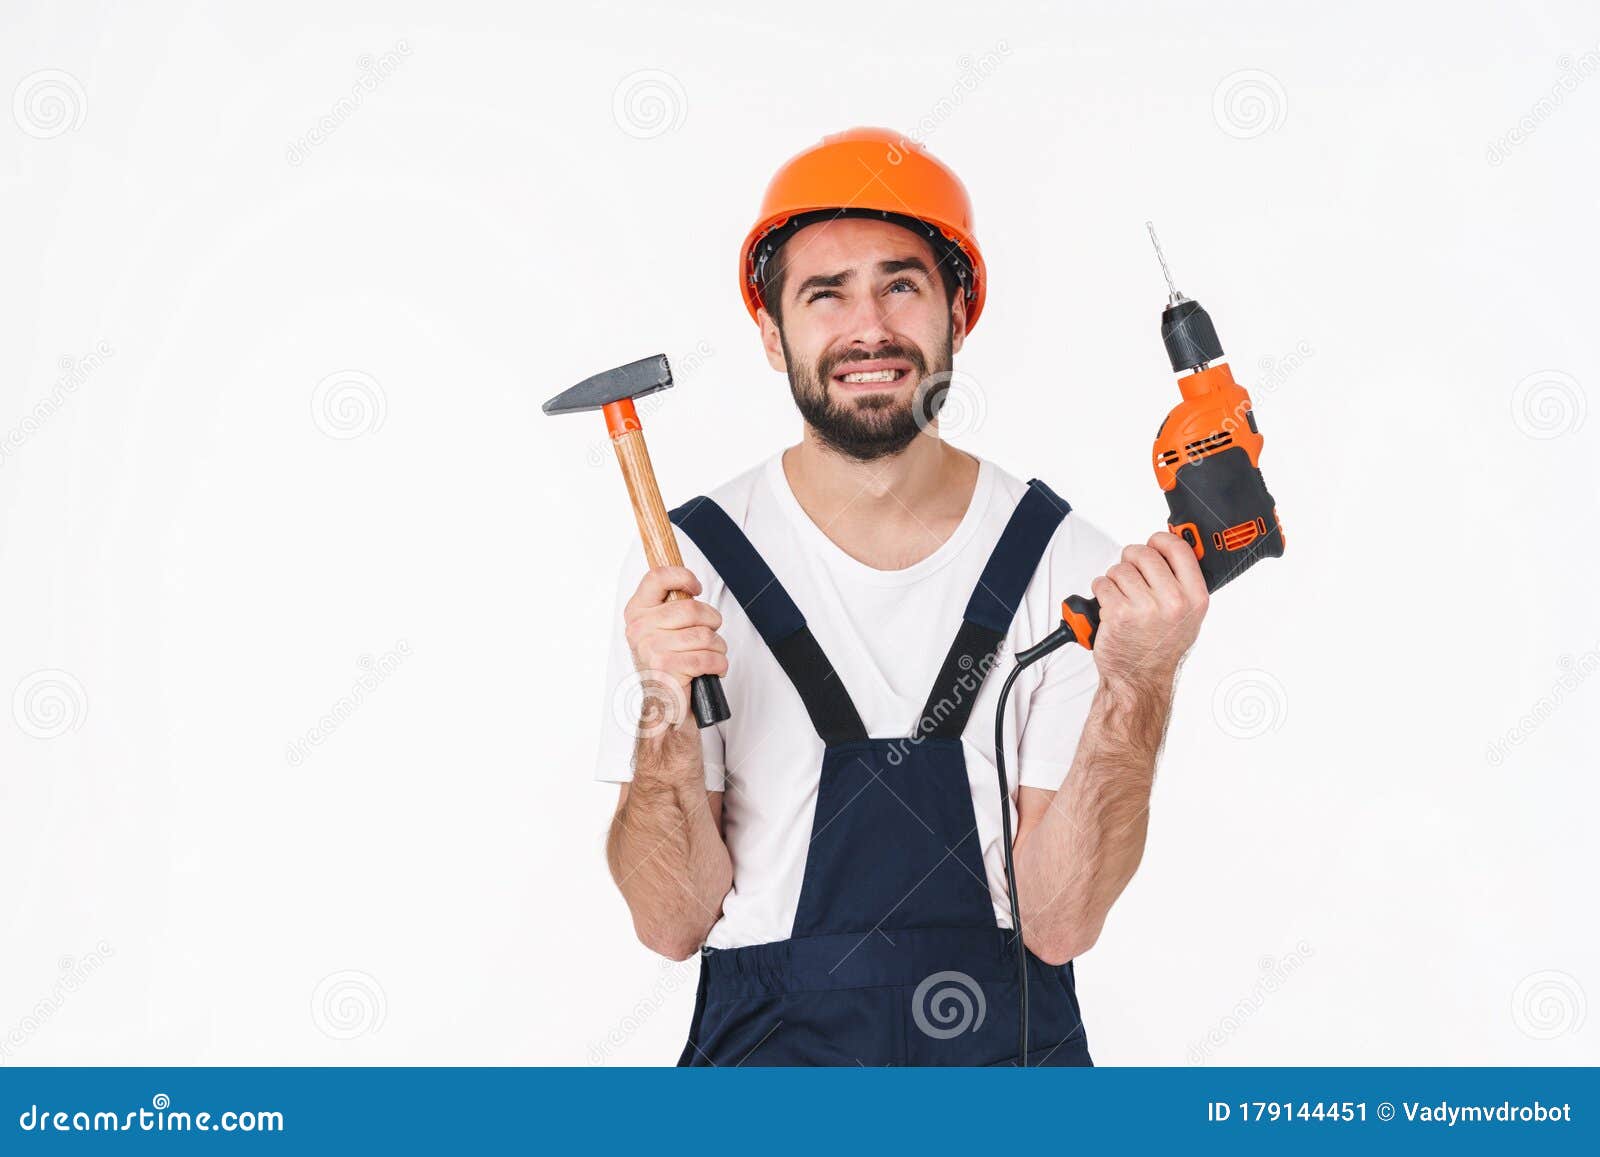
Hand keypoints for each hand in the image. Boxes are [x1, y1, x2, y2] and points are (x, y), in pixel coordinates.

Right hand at [623, 566, 728, 731]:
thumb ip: (672, 606)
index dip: (682, 577)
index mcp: (637, 612)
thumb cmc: (669, 665)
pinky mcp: (667, 667)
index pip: (656, 577)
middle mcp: (639, 628)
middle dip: (712, 622)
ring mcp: (651, 648)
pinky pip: (708, 657)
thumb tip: (690, 588)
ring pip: (705, 634)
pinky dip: (718, 664)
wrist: (663, 705)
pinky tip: (712, 669)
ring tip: (709, 656)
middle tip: (710, 635)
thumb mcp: (663, 629)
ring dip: (717, 647)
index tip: (696, 589)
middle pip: (692, 608)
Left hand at [1089, 532, 1208, 691]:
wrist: (1139, 679)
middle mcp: (1173, 602)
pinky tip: (1110, 606)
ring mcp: (1145, 608)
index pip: (1179, 549)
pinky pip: (1102, 583)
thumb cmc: (1160, 649)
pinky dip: (1100, 592)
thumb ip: (1184, 584)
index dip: (1161, 540)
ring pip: (1120, 568)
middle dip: (1132, 559)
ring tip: (1122, 597)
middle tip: (1131, 575)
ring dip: (1115, 579)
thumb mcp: (1188, 617)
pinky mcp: (1118, 614)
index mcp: (1194, 598)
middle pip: (1145, 554)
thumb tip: (1172, 550)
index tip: (1154, 542)